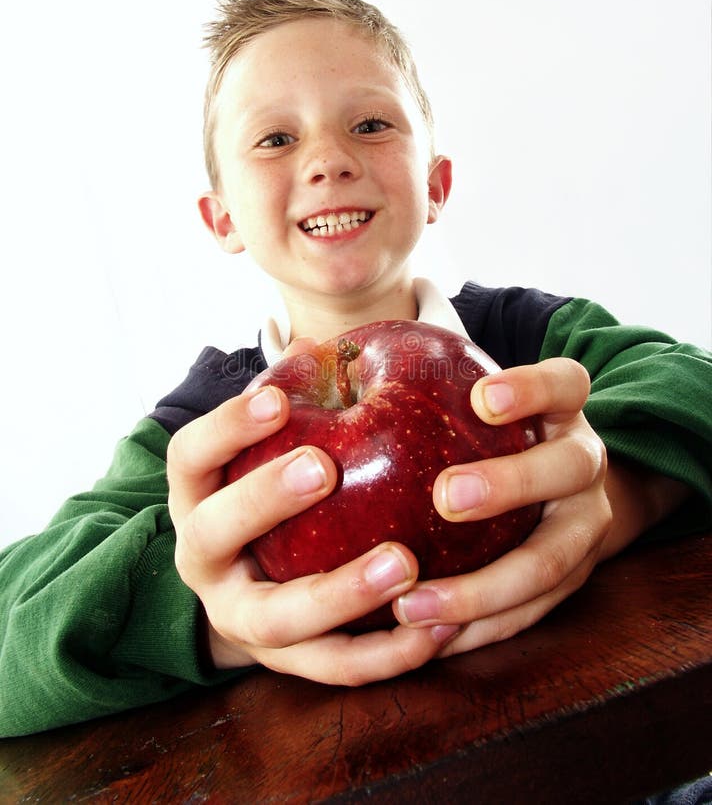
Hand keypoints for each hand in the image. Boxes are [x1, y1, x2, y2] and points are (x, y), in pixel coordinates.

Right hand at [167, 356, 458, 685]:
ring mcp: (241, 617)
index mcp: (198, 496)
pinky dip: (385, 653)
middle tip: (323, 466)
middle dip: (263, 498)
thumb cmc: (276, 490)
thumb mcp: (274, 449)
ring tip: (404, 562)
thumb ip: (298, 403)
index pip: (191, 456)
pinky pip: (334, 666)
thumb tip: (328, 344)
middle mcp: (206, 559)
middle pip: (214, 534)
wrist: (256, 586)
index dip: (227, 427)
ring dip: (340, 592)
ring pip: (277, 619)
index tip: (278, 398)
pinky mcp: (287, 663)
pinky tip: (437, 627)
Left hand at [393, 357, 611, 654]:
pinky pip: (528, 613)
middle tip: (445, 496)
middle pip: (567, 468)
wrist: (557, 490)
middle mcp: (583, 464)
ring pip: (551, 563)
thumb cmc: (482, 432)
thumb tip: (300, 349)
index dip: (532, 389)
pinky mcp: (570, 580)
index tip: (482, 399)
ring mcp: (583, 526)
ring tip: (413, 603)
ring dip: (484, 589)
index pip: (565, 383)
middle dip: (511, 483)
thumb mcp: (466, 395)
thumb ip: (403, 375)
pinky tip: (419, 633)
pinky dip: (477, 628)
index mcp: (561, 411)